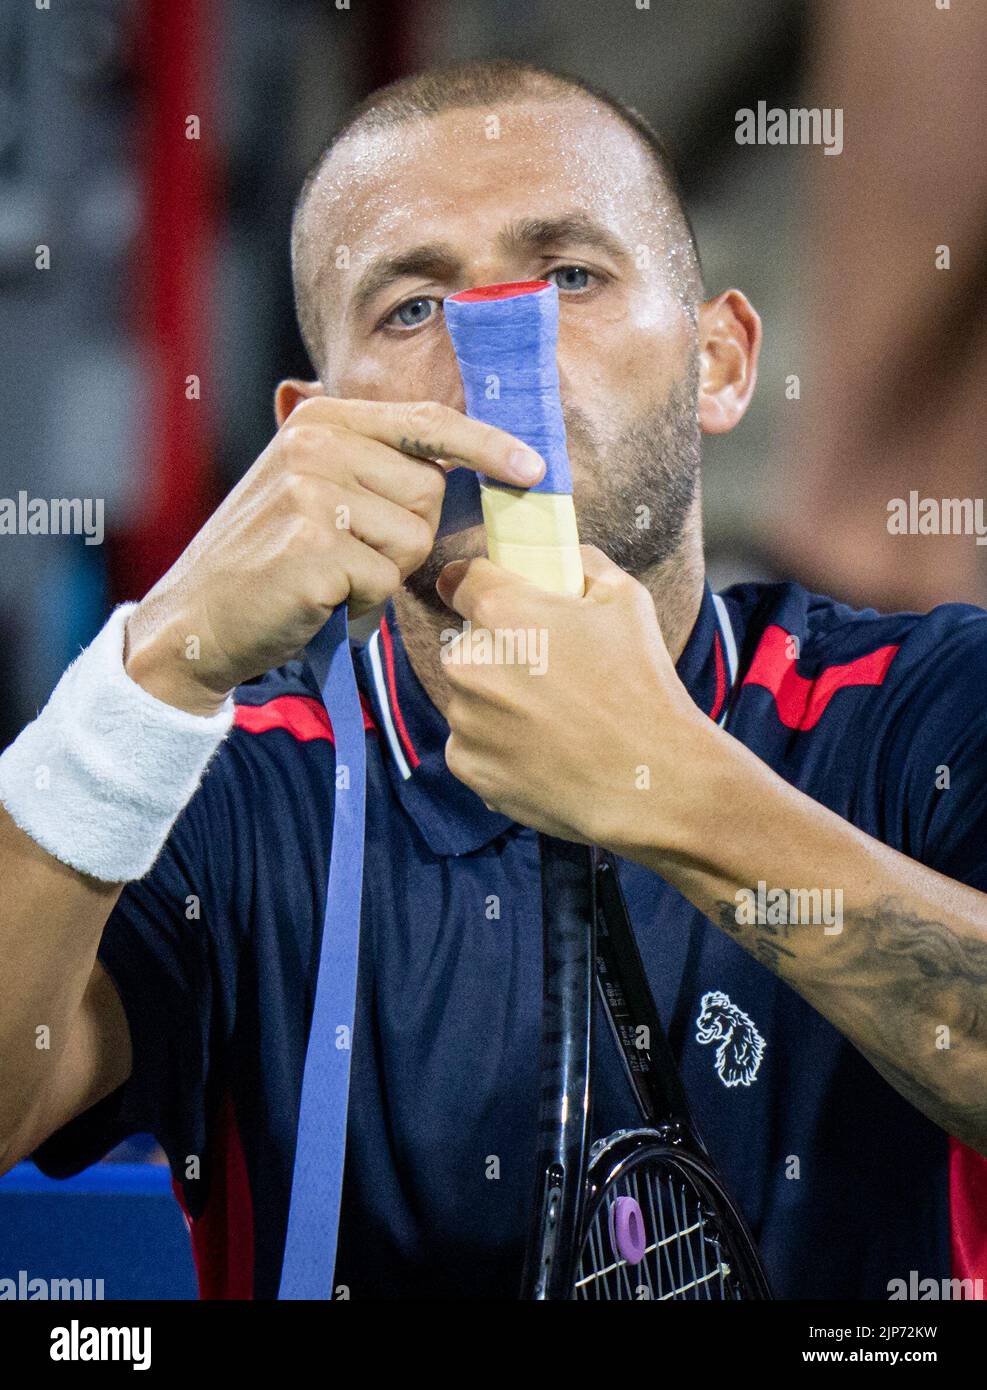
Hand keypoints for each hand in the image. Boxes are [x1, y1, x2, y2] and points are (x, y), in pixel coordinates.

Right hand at [123, 397, 543, 713]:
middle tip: (350, 557)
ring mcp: (311, 491)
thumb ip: (372, 465)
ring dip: (384, 576)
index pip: (426, 421)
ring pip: (414, 540)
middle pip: (429, 493)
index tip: (534, 468)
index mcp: (320, 419)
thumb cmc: (268, 563)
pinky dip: (361, 606)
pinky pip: (385, 581)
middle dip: (407, 538)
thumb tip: (462, 462)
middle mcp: (314, 442)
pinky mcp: (312, 544)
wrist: (195, 620)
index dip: (487, 446)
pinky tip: (319, 603)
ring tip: (330, 580)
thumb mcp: (311, 489)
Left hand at [436, 546, 716, 851]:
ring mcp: (463, 717)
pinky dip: (499, 747)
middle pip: (470, 645)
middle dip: (501, 654)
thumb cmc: (641, 685)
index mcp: (501, 612)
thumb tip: (558, 555)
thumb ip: (579, 562)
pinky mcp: (467, 764)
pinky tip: (544, 754)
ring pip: (472, 697)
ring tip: (557, 723)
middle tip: (552, 677)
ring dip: (500, 703)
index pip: (462, 580)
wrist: (649, 780)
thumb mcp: (626, 598)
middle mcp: (468, 662)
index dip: (481, 586)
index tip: (496, 600)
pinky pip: (473, 744)